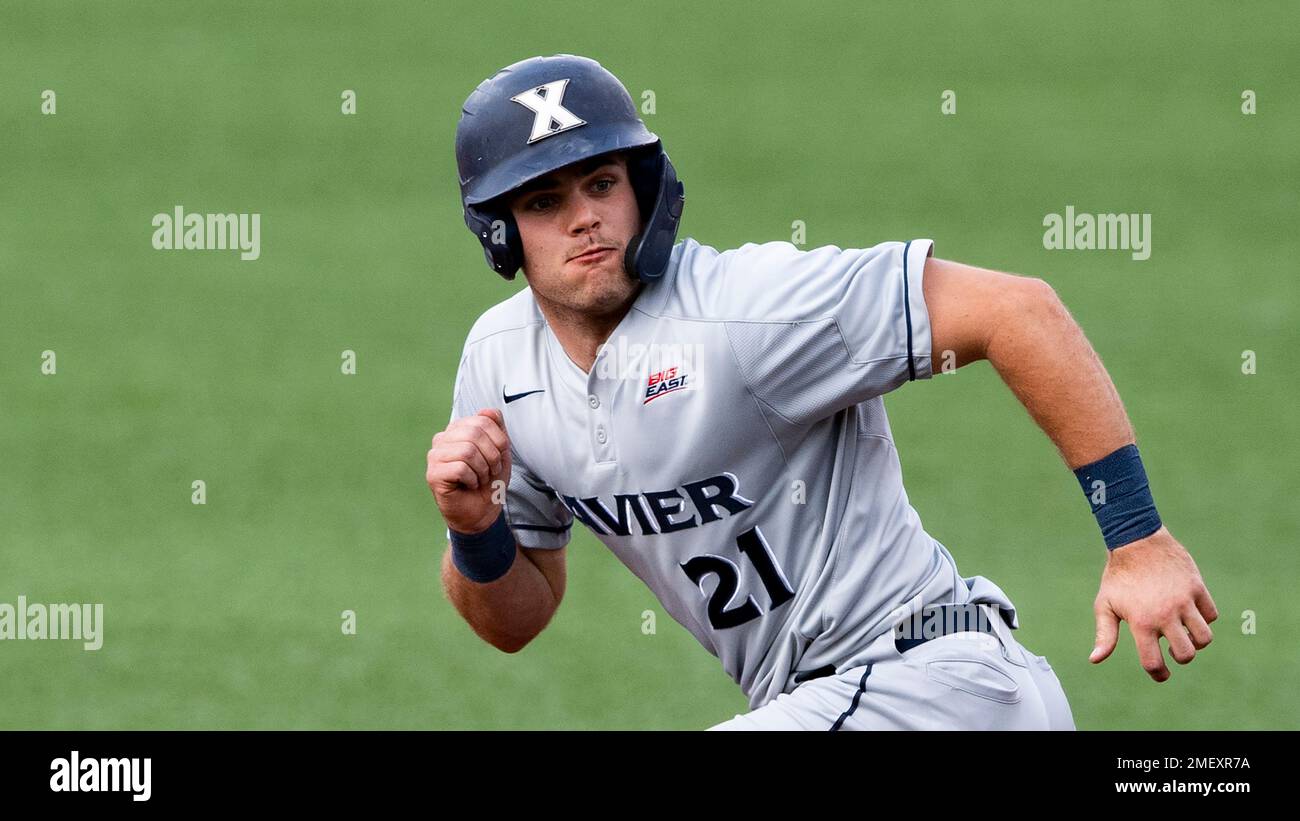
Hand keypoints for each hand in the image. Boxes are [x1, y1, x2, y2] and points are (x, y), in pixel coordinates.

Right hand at [426, 408, 511, 534]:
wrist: (482, 511)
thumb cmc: (489, 481)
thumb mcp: (500, 451)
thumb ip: (496, 427)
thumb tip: (487, 410)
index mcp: (458, 429)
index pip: (484, 419)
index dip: (499, 440)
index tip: (497, 458)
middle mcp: (443, 438)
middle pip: (475, 432)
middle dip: (491, 456)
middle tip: (490, 471)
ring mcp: (435, 456)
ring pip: (467, 450)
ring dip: (482, 469)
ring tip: (479, 478)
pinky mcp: (433, 474)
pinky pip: (460, 468)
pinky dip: (472, 479)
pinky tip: (469, 485)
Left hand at [1090, 526, 1217, 680]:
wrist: (1136, 540)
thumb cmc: (1118, 576)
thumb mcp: (1105, 604)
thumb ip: (1105, 635)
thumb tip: (1095, 659)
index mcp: (1141, 622)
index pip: (1154, 662)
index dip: (1158, 674)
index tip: (1161, 673)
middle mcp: (1165, 614)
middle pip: (1186, 654)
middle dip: (1181, 657)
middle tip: (1172, 650)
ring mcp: (1184, 600)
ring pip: (1204, 637)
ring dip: (1197, 641)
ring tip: (1183, 633)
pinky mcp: (1197, 587)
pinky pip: (1211, 614)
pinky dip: (1204, 619)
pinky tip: (1190, 613)